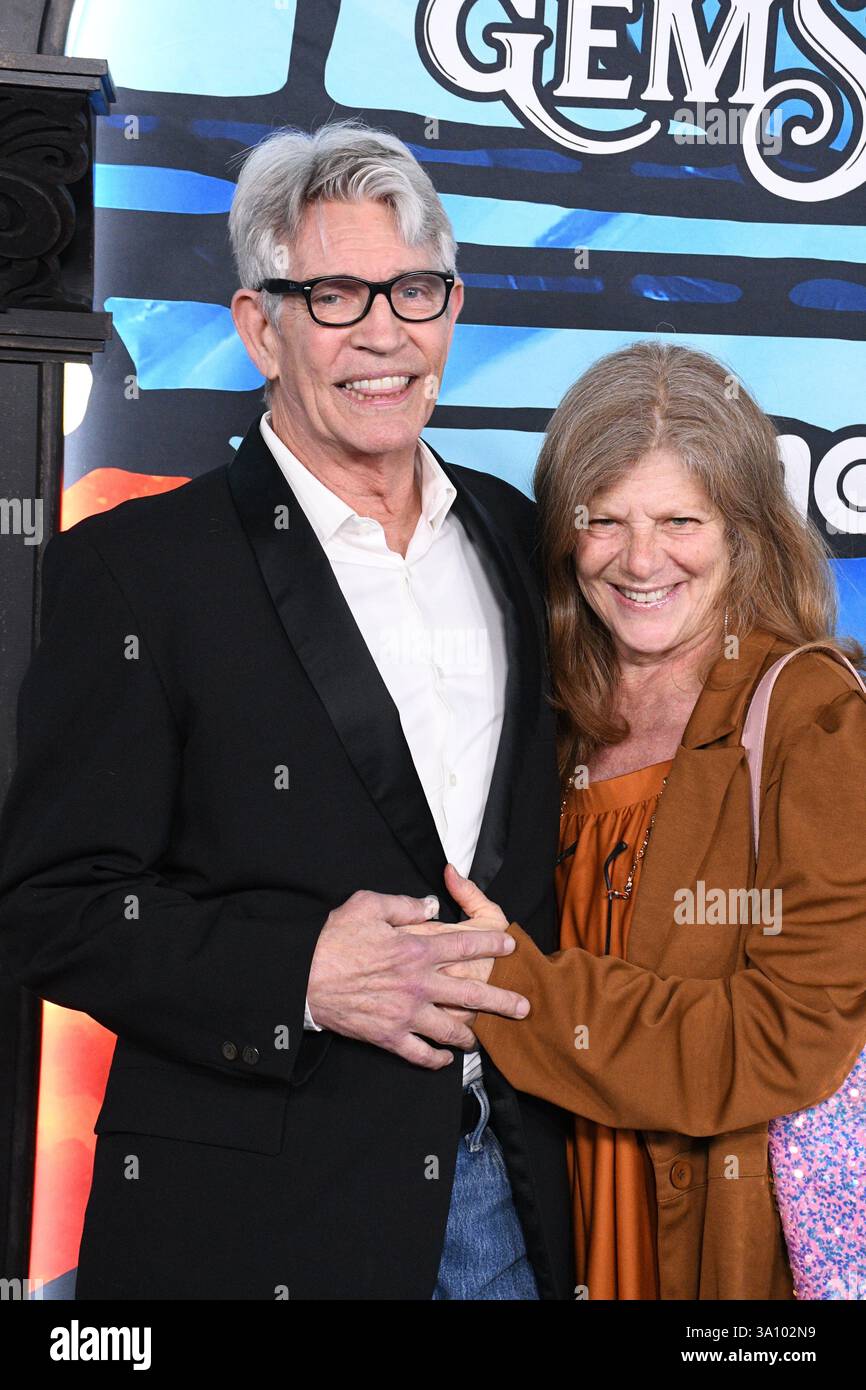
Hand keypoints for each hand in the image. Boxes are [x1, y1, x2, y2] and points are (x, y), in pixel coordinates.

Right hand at [306, 888, 528, 1069]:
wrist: (304, 978)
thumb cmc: (334, 939)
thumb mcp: (368, 905)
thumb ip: (404, 905)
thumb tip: (429, 905)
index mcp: (416, 949)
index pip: (465, 945)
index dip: (491, 945)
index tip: (510, 947)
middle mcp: (419, 984)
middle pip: (471, 994)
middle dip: (502, 1001)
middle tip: (523, 1007)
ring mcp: (406, 1014)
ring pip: (451, 1029)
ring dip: (471, 1035)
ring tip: (482, 1038)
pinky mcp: (389, 1036)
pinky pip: (420, 1053)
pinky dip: (436, 1059)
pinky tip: (446, 1058)